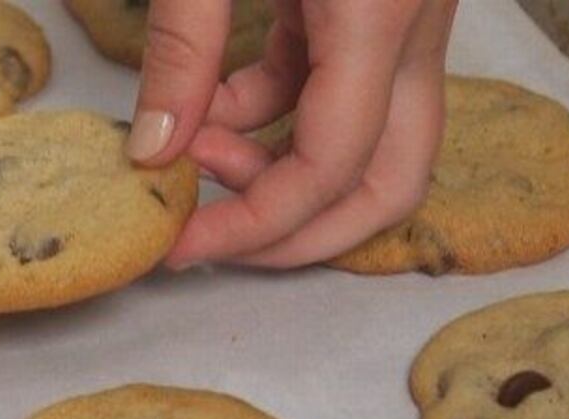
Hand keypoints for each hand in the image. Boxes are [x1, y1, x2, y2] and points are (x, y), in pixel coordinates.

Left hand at [127, 0, 458, 268]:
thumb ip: (182, 46)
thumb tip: (155, 151)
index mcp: (381, 14)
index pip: (331, 165)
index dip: (252, 223)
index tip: (179, 245)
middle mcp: (413, 27)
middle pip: (384, 180)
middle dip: (294, 230)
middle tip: (209, 240)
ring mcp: (401, 20)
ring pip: (362, 140)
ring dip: (274, 168)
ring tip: (190, 153)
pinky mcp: (368, 7)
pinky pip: (331, 90)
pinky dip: (267, 117)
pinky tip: (207, 112)